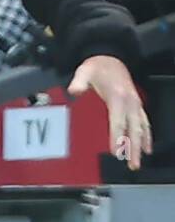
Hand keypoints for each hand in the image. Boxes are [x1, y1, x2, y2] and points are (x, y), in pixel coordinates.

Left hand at [67, 55, 152, 169]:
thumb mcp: (85, 71)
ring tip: (138, 161)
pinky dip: (147, 136)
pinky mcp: (136, 105)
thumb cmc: (97, 66)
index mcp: (117, 97)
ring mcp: (135, 104)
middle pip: (133, 129)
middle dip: (133, 148)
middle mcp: (130, 102)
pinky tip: (147, 147)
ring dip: (141, 145)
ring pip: (141, 128)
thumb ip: (79, 82)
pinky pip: (144, 123)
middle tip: (132, 164)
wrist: (110, 57)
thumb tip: (73, 91)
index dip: (117, 138)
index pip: (117, 122)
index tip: (116, 152)